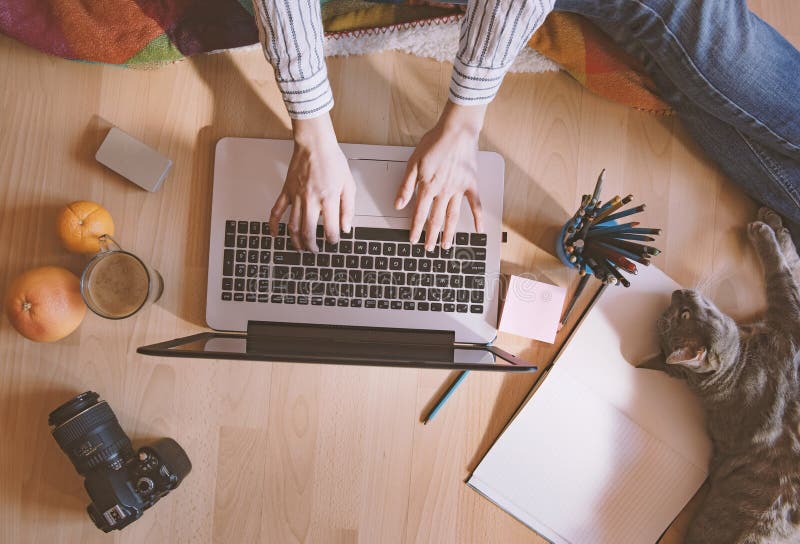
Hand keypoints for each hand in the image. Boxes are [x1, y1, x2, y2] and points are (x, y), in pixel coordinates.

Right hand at [270, 114, 355, 251]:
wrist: (315, 144)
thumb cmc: (332, 161)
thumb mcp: (348, 185)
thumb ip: (348, 208)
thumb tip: (345, 227)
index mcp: (328, 198)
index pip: (329, 228)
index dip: (332, 240)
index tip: (333, 241)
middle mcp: (310, 199)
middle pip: (307, 231)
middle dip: (312, 246)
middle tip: (315, 251)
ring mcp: (296, 196)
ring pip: (292, 225)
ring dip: (295, 240)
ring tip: (300, 248)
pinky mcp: (286, 191)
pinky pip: (276, 210)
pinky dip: (273, 224)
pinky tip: (275, 234)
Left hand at [395, 101, 485, 250]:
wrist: (456, 131)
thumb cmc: (434, 143)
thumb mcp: (413, 163)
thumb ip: (406, 186)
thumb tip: (398, 204)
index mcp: (427, 187)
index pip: (419, 213)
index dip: (416, 228)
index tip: (413, 239)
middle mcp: (443, 192)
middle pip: (435, 219)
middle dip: (431, 236)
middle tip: (429, 249)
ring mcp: (459, 189)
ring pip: (452, 216)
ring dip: (449, 233)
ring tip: (446, 246)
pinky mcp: (471, 184)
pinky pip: (476, 205)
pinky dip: (478, 218)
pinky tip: (479, 230)